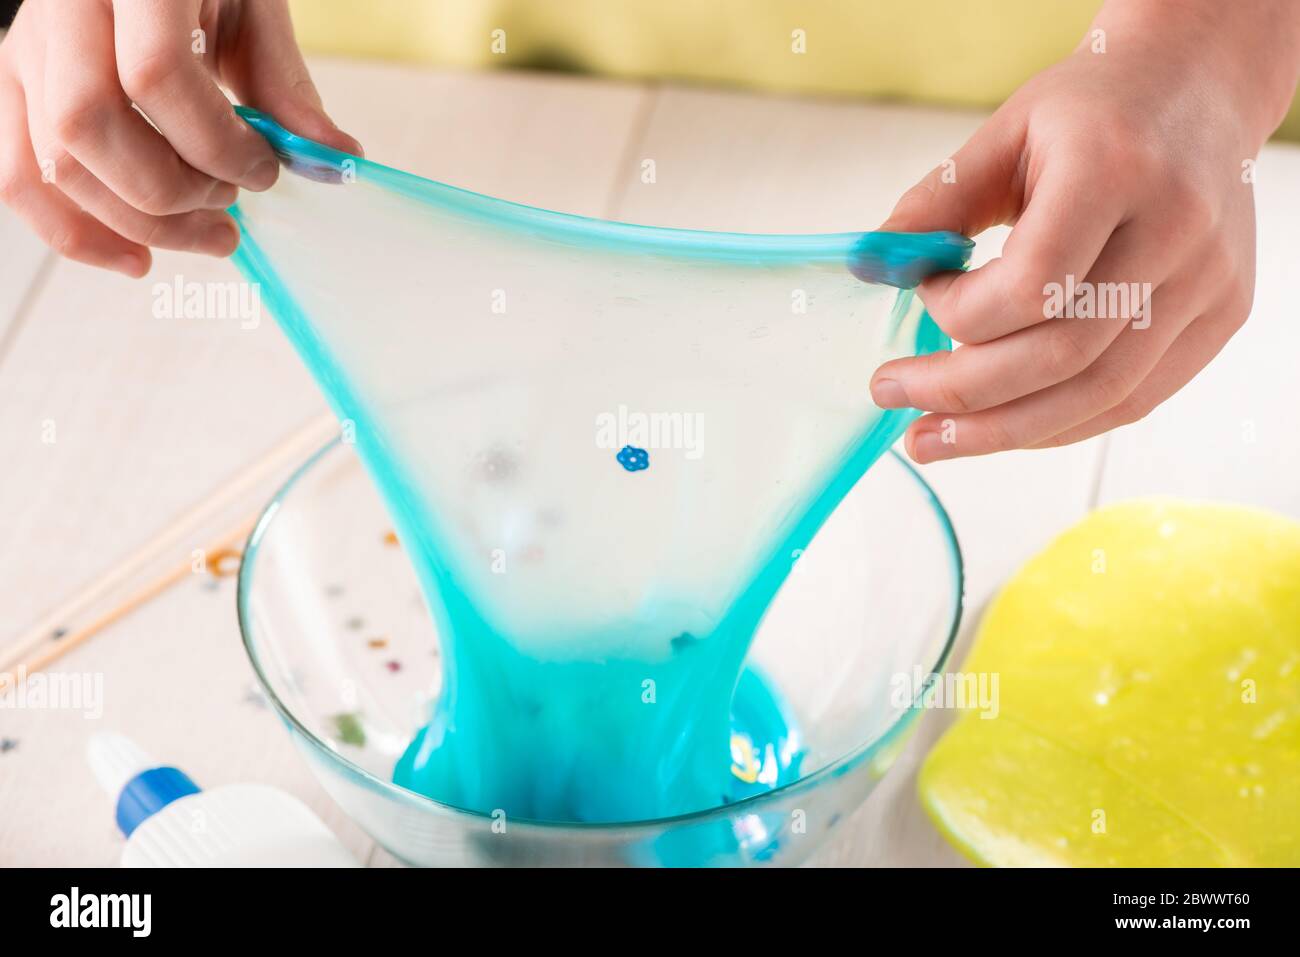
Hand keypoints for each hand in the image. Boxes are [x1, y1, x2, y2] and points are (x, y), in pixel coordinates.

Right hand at [0, 0, 360, 276]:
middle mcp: (62, 8)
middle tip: (232, 210)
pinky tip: (136, 258)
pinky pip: (18, 177)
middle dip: (172, 193)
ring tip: (209, 232)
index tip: (265, 170)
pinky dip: (74, 233)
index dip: (216, 143)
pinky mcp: (15, 84)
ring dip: (138, 224)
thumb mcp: (253, 8)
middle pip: (90, 127)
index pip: (155, 75)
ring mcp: (27, 48)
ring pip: (55, 163)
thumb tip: (333, 160)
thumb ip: (285, 85)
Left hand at [871, 0, 1299, 460]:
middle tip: (890, 396)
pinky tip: (999, 428)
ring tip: (931, 439)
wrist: (1198, 88)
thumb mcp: (1004, 133)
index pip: (1031, 283)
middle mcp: (1177, 229)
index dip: (960, 311)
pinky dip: (1058, 423)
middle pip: (1061, 355)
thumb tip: (868, 265)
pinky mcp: (1222, 316)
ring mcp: (1209, 281)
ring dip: (1002, 431)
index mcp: (1116, 168)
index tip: (923, 292)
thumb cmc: (1091, 110)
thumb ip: (936, 202)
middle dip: (961, 393)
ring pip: (1099, 395)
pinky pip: (1134, 399)